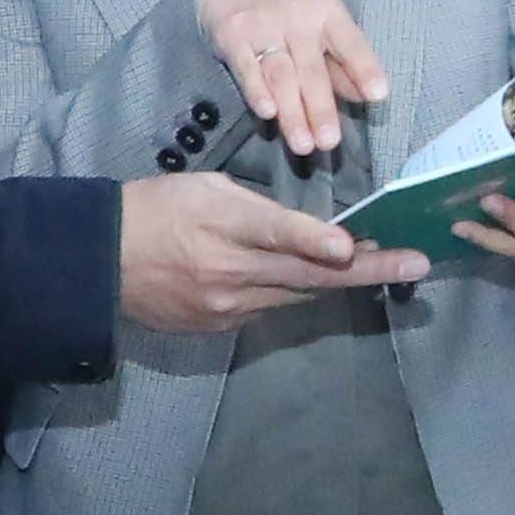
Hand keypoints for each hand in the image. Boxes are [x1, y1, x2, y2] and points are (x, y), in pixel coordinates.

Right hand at [120, 169, 425, 333]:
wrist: (98, 264)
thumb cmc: (155, 209)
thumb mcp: (205, 189)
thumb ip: (258, 209)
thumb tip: (305, 230)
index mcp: (221, 224)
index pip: (274, 231)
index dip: (312, 240)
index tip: (349, 247)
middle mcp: (228, 270)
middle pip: (307, 272)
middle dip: (369, 267)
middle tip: (416, 262)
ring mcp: (226, 305)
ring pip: (300, 293)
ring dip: (343, 280)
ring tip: (389, 262)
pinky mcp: (221, 325)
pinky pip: (273, 308)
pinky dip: (299, 291)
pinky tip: (322, 277)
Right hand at [187, 0, 388, 160]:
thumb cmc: (284, 14)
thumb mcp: (318, 27)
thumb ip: (340, 63)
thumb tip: (364, 97)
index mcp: (326, 12)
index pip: (350, 42)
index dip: (364, 67)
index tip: (378, 95)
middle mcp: (297, 16)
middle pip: (312, 69)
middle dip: (321, 108)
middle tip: (330, 142)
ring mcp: (263, 25)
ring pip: (281, 75)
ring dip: (292, 112)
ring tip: (303, 145)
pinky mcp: (233, 35)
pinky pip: (247, 69)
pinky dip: (257, 91)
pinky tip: (268, 113)